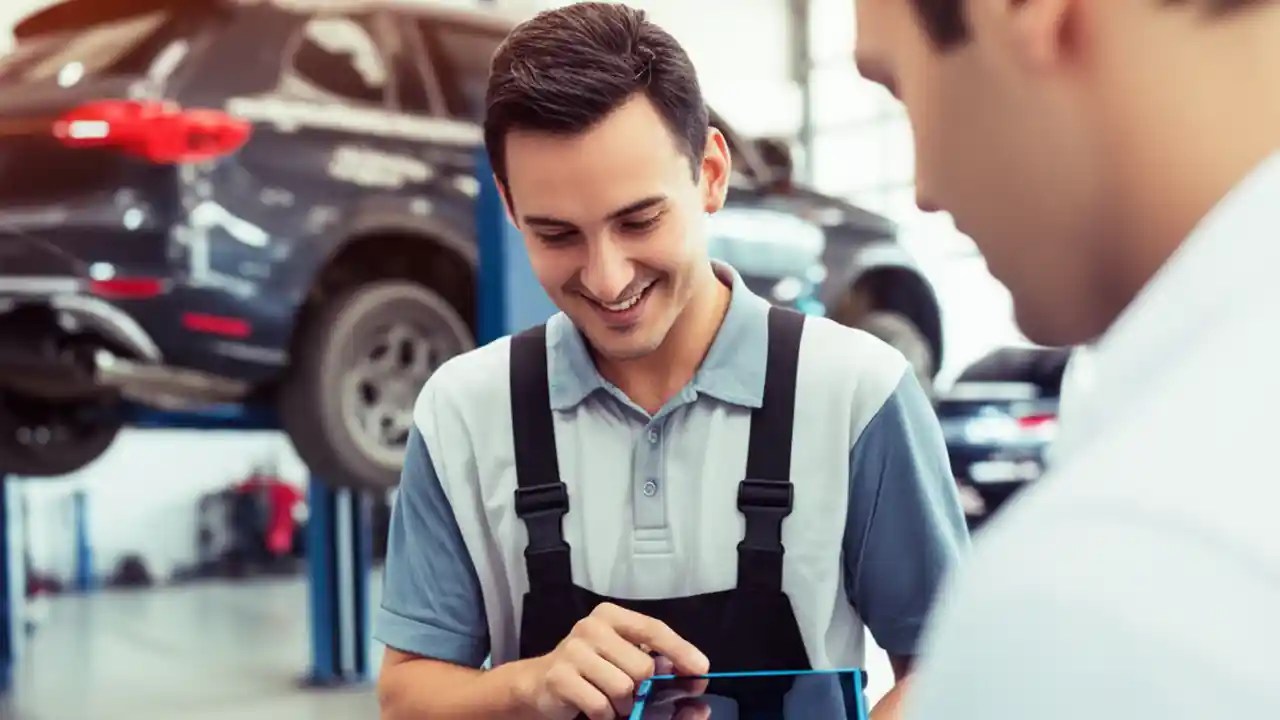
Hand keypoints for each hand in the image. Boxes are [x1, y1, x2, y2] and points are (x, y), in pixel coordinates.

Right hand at [520, 602, 709, 719]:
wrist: (540, 684)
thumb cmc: (591, 670)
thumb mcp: (623, 657)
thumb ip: (657, 663)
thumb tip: (696, 677)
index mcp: (611, 616)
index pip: (653, 629)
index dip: (680, 650)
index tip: (702, 670)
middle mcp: (591, 627)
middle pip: (642, 666)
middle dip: (643, 689)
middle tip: (633, 696)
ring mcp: (573, 651)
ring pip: (624, 688)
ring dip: (623, 705)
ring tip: (611, 701)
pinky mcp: (560, 677)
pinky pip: (601, 706)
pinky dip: (605, 715)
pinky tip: (595, 709)